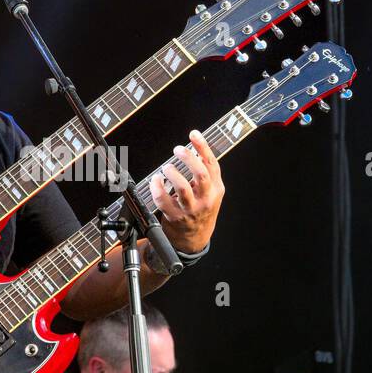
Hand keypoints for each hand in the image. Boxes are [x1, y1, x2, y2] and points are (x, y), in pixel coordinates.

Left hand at [149, 129, 223, 253]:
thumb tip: (196, 150)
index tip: (193, 134)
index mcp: (216, 190)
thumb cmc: (201, 210)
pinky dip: (157, 188)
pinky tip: (155, 180)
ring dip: (172, 173)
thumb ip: (206, 173)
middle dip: (188, 158)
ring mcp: (190, 210)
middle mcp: (205, 199)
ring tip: (167, 168)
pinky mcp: (175, 217)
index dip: (202, 147)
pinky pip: (163, 200)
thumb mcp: (211, 192)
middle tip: (178, 149)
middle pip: (200, 175)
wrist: (195, 239)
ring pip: (182, 188)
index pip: (211, 165)